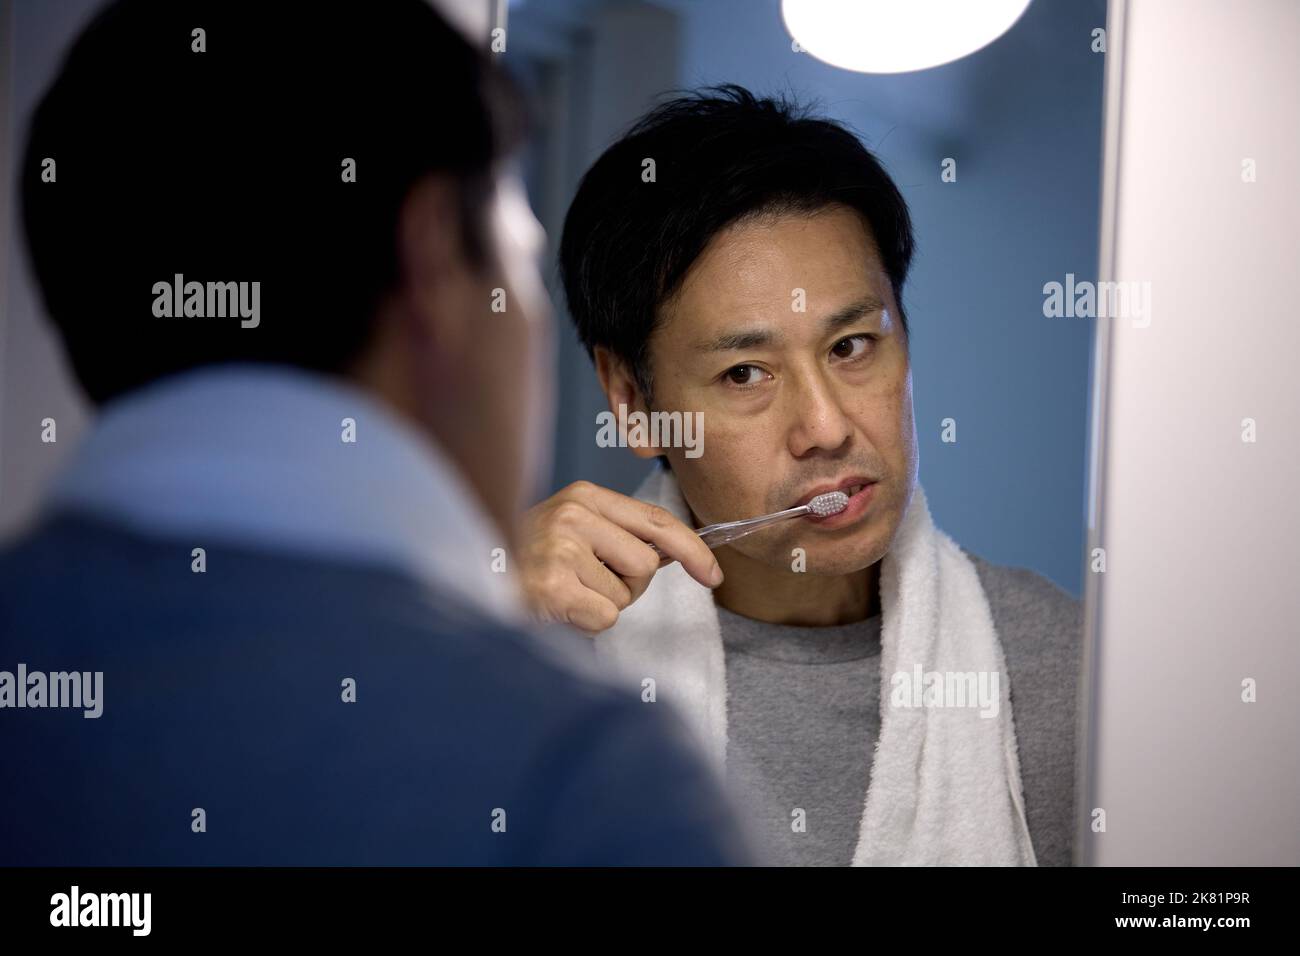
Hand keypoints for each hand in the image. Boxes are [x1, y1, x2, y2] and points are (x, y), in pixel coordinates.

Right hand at [519, 480, 724, 633]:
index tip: (713, 575)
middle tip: (589, 585)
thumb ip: (617, 535)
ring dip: (603, 605)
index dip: (692, 549)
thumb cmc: (530, 561)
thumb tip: (674, 554)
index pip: (656, 521)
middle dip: (629, 586)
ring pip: (625, 595)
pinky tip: (559, 610)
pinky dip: (587, 623)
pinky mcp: (554, 585)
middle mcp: (574, 515)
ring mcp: (562, 548)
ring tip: (567, 595)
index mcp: (584, 496)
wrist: (477, 580)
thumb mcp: (572, 531)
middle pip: (647, 564)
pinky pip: (605, 616)